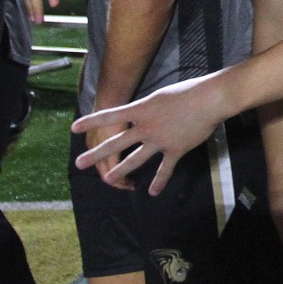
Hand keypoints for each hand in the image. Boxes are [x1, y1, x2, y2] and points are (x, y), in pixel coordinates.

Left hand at [71, 72, 230, 194]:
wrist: (209, 99)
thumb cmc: (188, 91)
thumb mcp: (160, 95)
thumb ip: (148, 107)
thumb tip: (143, 112)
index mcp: (141, 110)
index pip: (110, 116)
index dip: (91, 122)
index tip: (73, 128)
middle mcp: (146, 127)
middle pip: (116, 143)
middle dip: (96, 153)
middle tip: (79, 163)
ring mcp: (159, 140)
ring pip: (135, 159)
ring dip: (120, 171)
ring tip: (108, 180)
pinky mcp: (175, 150)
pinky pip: (164, 169)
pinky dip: (159, 181)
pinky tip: (152, 192)